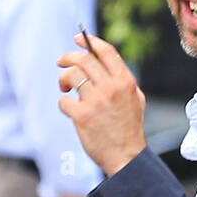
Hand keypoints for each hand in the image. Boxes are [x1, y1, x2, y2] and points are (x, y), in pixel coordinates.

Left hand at [58, 34, 146, 176]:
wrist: (126, 156)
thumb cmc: (129, 128)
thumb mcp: (136, 98)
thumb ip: (122, 79)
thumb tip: (102, 60)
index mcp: (125, 81)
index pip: (105, 51)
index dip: (88, 42)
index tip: (77, 39)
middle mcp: (111, 88)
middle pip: (83, 60)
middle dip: (68, 58)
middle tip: (61, 63)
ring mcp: (96, 101)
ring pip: (71, 76)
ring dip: (63, 79)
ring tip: (65, 88)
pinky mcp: (82, 116)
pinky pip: (64, 101)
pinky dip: (64, 103)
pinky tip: (70, 110)